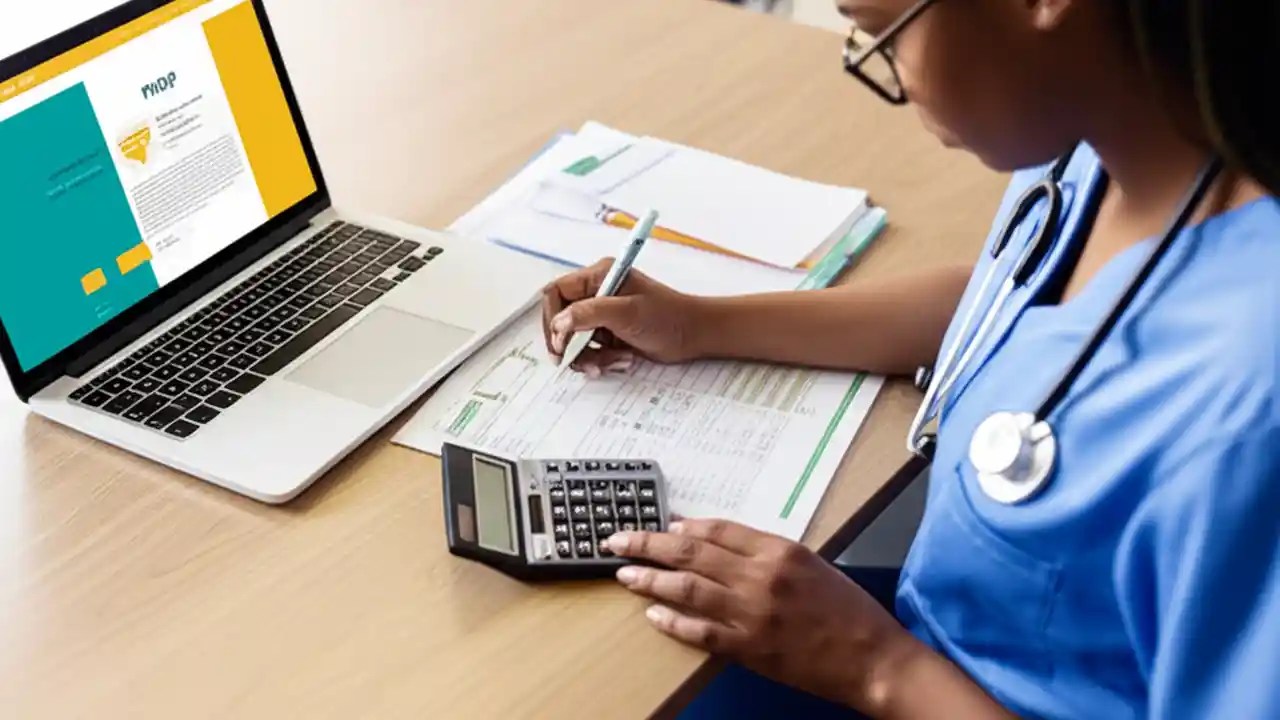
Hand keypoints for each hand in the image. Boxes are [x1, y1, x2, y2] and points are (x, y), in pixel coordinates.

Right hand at [540, 258, 708, 374]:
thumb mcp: (626, 312)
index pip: (557, 293)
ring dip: (588, 357)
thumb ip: (588, 314)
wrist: (694, 336)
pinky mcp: (609, 334)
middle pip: (561, 319)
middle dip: (569, 344)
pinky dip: (600, 361)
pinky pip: (589, 351)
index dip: (553, 319)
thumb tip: (558, 324)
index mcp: (599, 276)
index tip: (560, 343)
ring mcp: (602, 315)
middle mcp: (597, 293)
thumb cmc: (668, 316)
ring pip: (574, 340)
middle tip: (576, 361)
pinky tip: (621, 360)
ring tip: (612, 361)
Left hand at [606, 519, 918, 712]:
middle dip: (649, 543)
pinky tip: (653, 615)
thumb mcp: (810, 564)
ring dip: (651, 580)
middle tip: (619, 540)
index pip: (718, 529)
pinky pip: (700, 631)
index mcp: (779, 550)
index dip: (684, 526)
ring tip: (626, 574)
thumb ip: (766, 553)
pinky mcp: (749, 648)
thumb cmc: (847, 610)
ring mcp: (751, 614)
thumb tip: (718, 544)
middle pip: (692, 552)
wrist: (871, 657)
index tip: (662, 523)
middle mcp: (761, 577)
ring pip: (687, 589)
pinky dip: (673, 622)